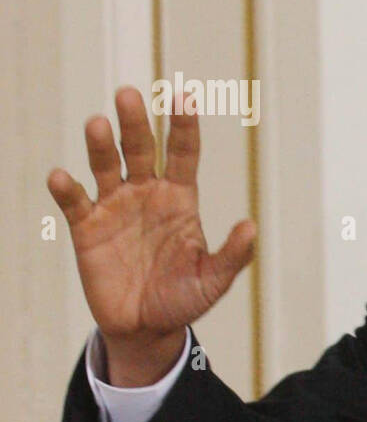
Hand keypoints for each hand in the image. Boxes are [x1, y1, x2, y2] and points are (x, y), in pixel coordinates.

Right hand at [46, 86, 254, 384]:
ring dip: (102, 145)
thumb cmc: (184, 298)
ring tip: (98, 123)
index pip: (184, 152)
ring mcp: (115, 207)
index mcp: (180, 198)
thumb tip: (251, 226)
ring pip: (106, 165)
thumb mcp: (213, 279)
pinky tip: (62, 177)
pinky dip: (67, 189)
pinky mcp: (87, 228)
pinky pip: (75, 203)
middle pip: (142, 148)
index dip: (183, 125)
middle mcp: (146, 193)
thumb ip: (232, 254)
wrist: (147, 327)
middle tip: (130, 94)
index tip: (183, 96)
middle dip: (136, 122)